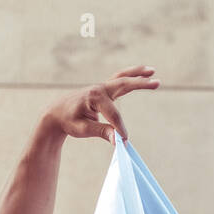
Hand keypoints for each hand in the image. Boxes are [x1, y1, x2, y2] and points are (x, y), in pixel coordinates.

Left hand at [44, 65, 159, 143]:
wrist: (56, 113)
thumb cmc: (68, 121)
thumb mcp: (83, 129)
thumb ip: (101, 132)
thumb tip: (117, 140)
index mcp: (94, 97)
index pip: (113, 114)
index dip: (120, 128)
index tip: (123, 141)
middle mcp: (99, 88)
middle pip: (124, 85)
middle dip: (141, 84)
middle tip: (157, 83)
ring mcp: (102, 87)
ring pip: (123, 78)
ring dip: (138, 74)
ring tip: (153, 71)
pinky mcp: (103, 90)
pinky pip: (119, 80)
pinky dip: (131, 75)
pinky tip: (142, 73)